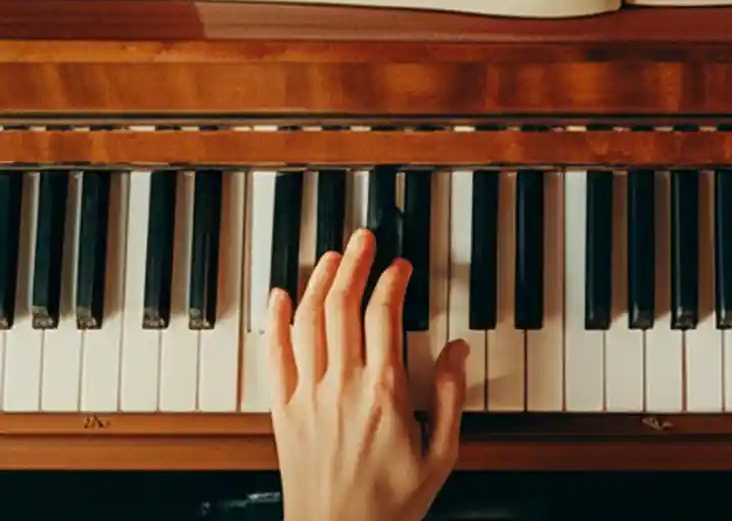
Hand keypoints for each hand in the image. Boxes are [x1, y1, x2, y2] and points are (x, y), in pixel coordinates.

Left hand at [266, 229, 468, 520]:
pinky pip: (274, 356)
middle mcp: (342, 386)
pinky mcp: (283, 411)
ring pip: (308, 321)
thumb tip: (457, 351)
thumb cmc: (390, 503)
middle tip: (363, 238)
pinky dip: (274, 321)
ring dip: (318, 281)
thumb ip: (450, 397)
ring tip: (332, 256)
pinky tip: (279, 296)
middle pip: (342, 306)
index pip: (385, 316)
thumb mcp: (441, 454)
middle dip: (354, 264)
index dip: (392, 282)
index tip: (400, 267)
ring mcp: (308, 396)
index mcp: (384, 392)